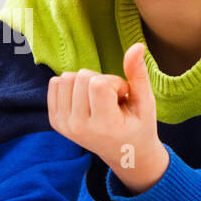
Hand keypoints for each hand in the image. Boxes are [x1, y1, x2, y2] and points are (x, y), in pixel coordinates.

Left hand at [47, 42, 166, 190]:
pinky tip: (86, 100)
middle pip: (81, 77)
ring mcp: (64, 126)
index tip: (122, 96)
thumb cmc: (139, 127)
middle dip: (100, 81)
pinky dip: (71, 85)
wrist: (125, 154)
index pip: (98, 84)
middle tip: (112, 101)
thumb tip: (137, 46)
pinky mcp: (55, 121)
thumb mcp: (145, 103)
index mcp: (103, 126)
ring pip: (66, 78)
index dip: (114, 82)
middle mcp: (78, 128)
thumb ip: (139, 74)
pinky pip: (55, 84)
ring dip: (86, 83)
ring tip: (99, 101)